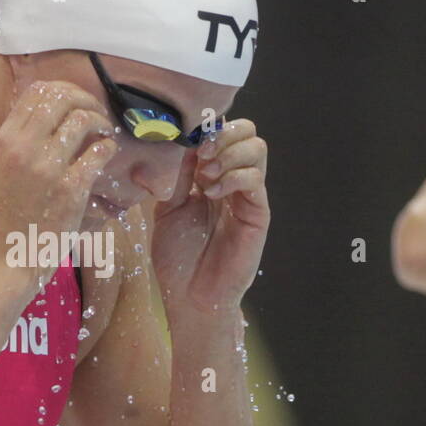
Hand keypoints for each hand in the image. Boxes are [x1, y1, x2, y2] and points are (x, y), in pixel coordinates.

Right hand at [0, 81, 117, 281]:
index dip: (64, 90)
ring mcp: (47, 168)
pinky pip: (98, 152)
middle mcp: (23, 148)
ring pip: (83, 119)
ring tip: (105, 134)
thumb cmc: (4, 218)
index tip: (77, 103)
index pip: (37, 91)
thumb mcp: (0, 170)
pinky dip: (108, 147)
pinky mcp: (70, 190)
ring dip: (101, 121)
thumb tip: (49, 116)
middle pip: (62, 97)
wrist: (3, 260)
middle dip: (86, 100)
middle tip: (97, 115)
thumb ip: (20, 142)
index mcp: (4, 140)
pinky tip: (107, 154)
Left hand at [151, 119, 269, 315]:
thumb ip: (177, 176)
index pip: (222, 134)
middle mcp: (233, 181)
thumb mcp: (167, 209)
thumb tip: (184, 142)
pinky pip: (255, 179)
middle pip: (248, 132)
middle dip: (223, 134)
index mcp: (211, 177)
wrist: (190, 296)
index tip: (187, 140)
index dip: (208, 129)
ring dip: (228, 154)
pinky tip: (212, 194)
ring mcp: (248, 196)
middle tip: (201, 155)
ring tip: (205, 178)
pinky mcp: (258, 213)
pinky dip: (234, 176)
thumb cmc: (177, 258)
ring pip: (257, 148)